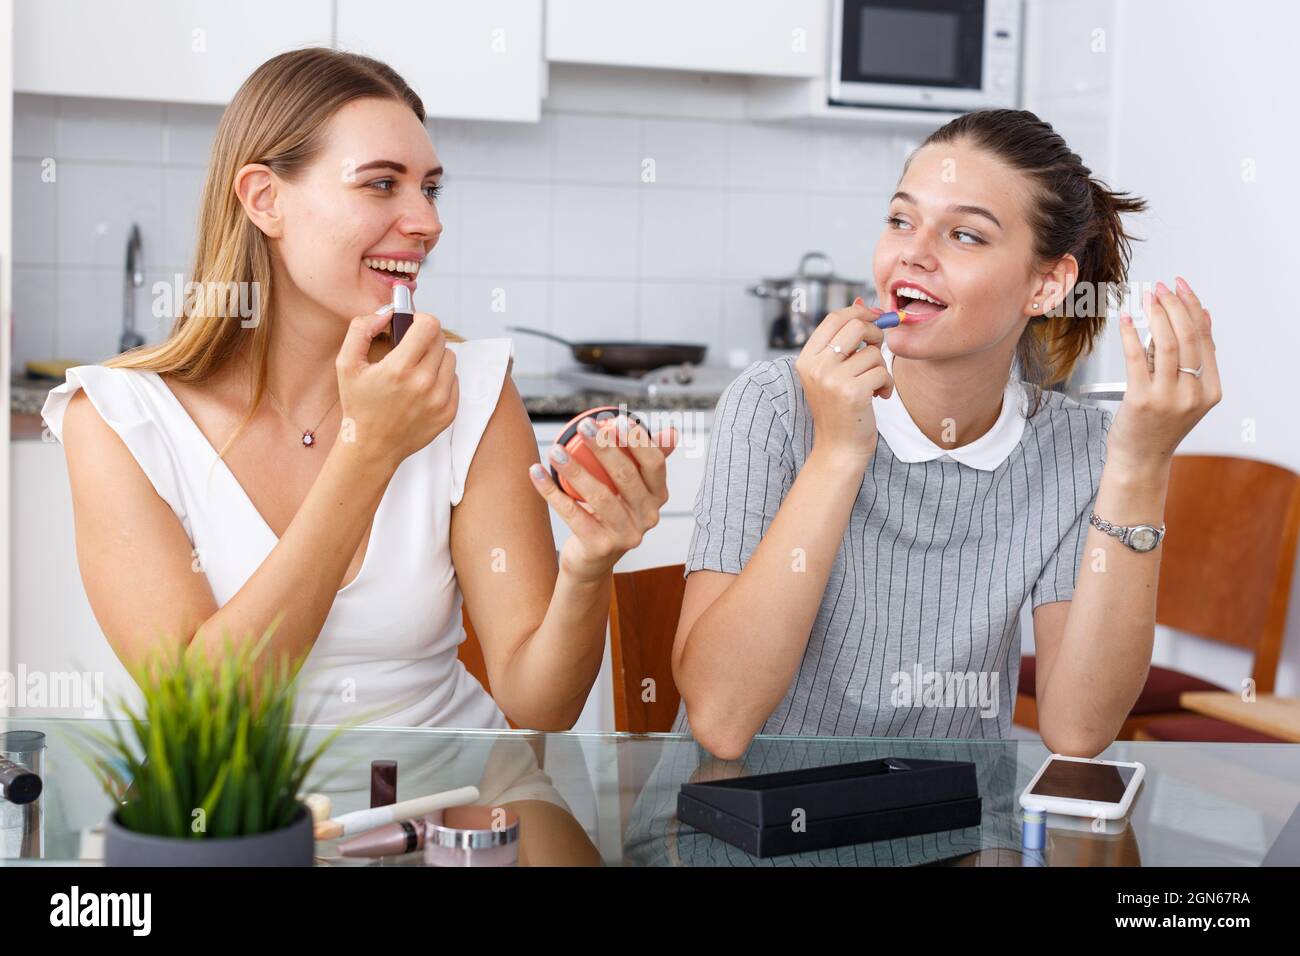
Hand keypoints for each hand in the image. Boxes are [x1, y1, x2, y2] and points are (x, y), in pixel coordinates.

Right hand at [335, 310, 458, 471]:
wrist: (371, 447)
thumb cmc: (358, 405)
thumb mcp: (346, 365)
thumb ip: (361, 330)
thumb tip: (386, 313)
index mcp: (399, 369)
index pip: (429, 325)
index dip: (420, 318)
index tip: (412, 324)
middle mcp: (424, 384)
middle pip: (440, 340)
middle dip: (425, 338)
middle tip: (409, 348)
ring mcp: (439, 400)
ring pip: (450, 359)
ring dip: (435, 358)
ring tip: (415, 369)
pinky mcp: (449, 412)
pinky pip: (454, 381)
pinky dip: (440, 379)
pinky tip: (421, 388)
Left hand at [528, 416, 677, 581]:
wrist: (592, 560)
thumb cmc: (611, 514)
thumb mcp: (632, 489)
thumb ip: (646, 460)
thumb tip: (673, 431)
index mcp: (658, 497)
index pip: (655, 463)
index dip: (637, 440)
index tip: (615, 420)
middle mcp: (648, 517)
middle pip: (626, 476)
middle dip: (603, 447)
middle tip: (583, 427)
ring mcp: (626, 535)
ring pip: (599, 496)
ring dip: (575, 469)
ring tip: (555, 450)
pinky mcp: (600, 547)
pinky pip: (573, 514)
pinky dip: (551, 491)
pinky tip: (536, 472)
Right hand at [795, 299, 893, 469]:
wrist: (838, 449)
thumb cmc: (840, 409)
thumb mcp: (832, 372)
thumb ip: (842, 340)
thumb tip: (861, 303)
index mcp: (806, 358)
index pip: (834, 318)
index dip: (859, 313)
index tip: (875, 318)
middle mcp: (816, 366)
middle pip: (856, 327)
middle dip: (876, 335)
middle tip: (877, 352)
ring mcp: (832, 380)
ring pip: (873, 353)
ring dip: (881, 368)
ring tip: (873, 385)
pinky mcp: (853, 393)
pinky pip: (882, 372)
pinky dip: (887, 384)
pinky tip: (879, 396)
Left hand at [1110, 277, 1221, 473]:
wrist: (1141, 459)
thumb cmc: (1159, 425)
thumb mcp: (1186, 393)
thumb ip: (1193, 358)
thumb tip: (1201, 315)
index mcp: (1210, 390)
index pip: (1205, 339)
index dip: (1193, 308)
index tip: (1181, 288)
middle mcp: (1193, 394)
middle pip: (1189, 337)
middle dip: (1175, 305)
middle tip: (1162, 287)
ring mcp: (1168, 398)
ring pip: (1167, 344)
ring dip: (1157, 314)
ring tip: (1148, 297)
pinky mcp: (1141, 400)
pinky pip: (1136, 358)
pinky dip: (1130, 334)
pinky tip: (1124, 319)